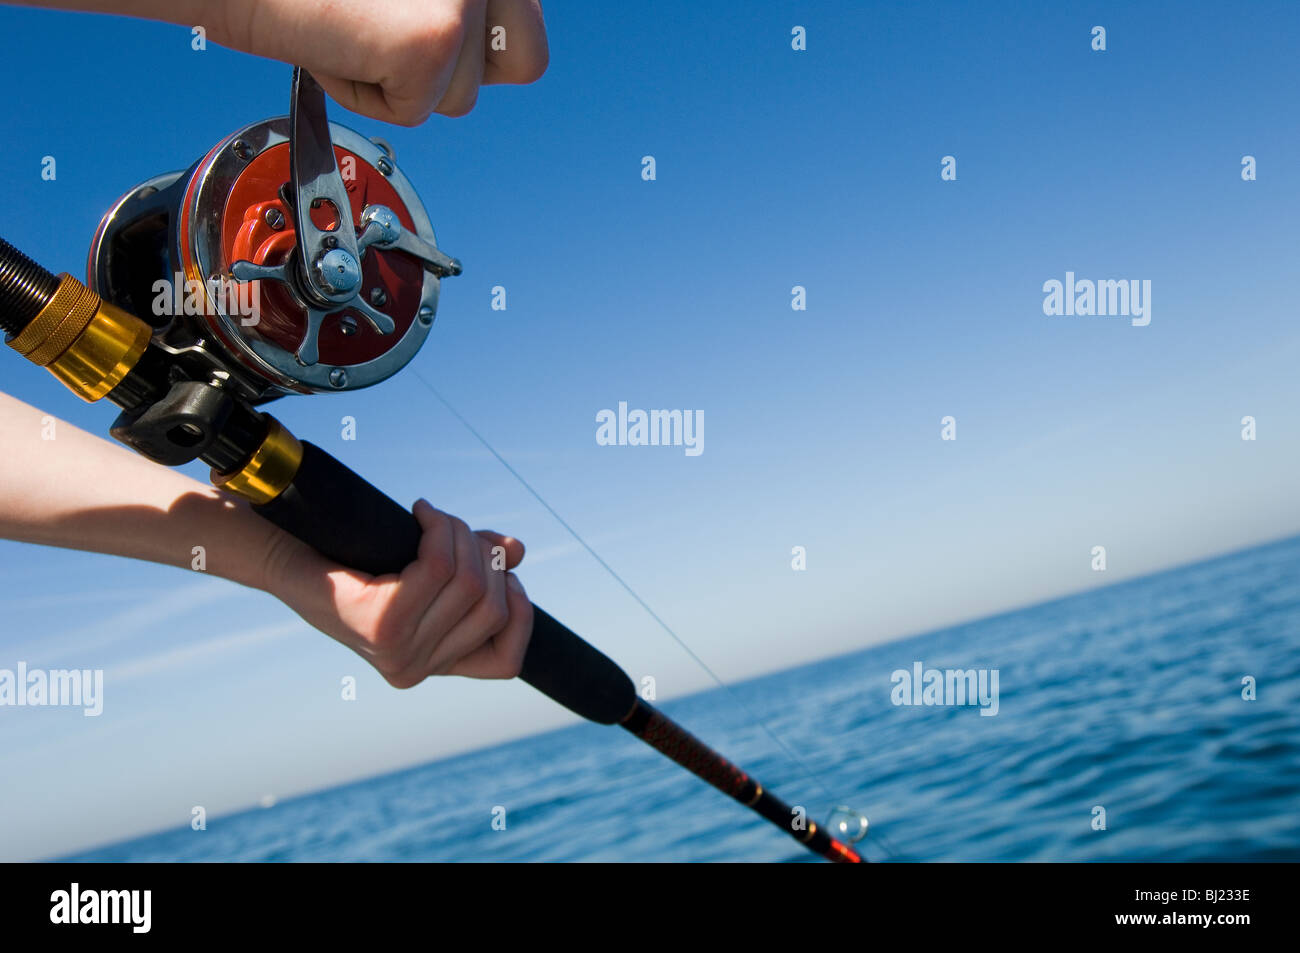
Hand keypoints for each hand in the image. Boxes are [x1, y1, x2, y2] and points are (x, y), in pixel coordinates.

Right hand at [209, 0, 548, 122]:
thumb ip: (455, 3)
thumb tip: (495, 44)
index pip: (527, 24)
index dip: (482, 39)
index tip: (431, 28)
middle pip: (525, 63)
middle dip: (462, 69)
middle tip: (399, 38)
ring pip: (464, 96)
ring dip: (404, 82)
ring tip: (356, 30)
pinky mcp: (435, 42)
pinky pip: (415, 111)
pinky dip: (367, 93)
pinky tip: (339, 45)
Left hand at [266, 498, 533, 684]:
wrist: (284, 551)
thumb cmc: (353, 561)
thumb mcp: (425, 570)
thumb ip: (475, 566)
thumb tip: (517, 551)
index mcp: (429, 665)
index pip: (507, 663)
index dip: (521, 612)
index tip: (505, 573)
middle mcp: (414, 669)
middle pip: (494, 605)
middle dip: (486, 553)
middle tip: (452, 526)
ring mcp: (397, 651)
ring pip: (469, 581)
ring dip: (459, 533)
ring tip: (433, 516)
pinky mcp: (379, 623)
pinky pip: (437, 567)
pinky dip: (438, 529)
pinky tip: (420, 512)